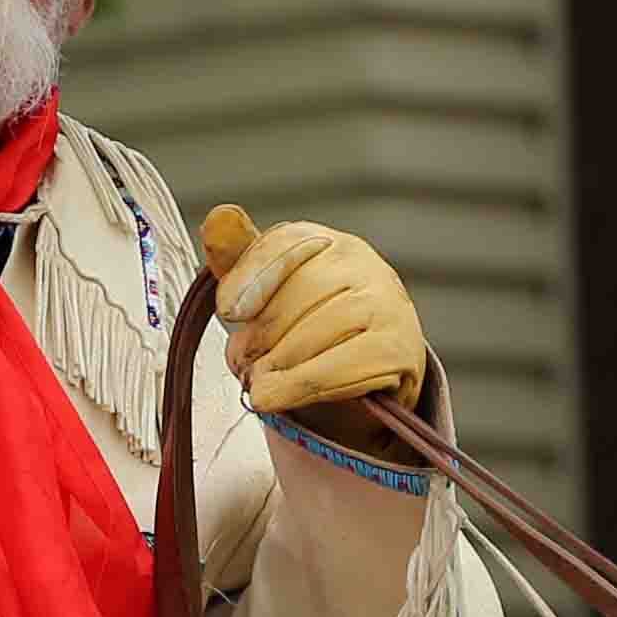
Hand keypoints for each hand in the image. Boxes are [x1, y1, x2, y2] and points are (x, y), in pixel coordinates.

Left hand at [199, 204, 425, 415]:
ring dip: (279, 362)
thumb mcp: (270, 292)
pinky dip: (301, 384)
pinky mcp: (399, 349)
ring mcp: (388, 304)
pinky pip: (343, 366)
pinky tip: (273, 396)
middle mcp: (364, 264)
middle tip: (241, 361)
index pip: (287, 242)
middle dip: (263, 332)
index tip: (229, 310)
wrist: (372, 368)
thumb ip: (240, 260)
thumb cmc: (311, 324)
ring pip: (323, 328)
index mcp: (327, 242)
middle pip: (303, 290)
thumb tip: (218, 219)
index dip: (252, 275)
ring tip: (257, 382)